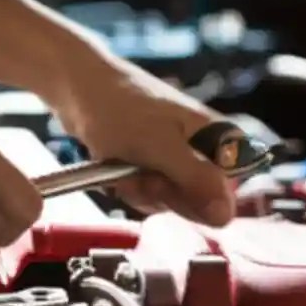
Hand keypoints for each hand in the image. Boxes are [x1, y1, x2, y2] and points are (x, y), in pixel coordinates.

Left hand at [51, 57, 234, 226]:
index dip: (198, 201)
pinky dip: (131, 188)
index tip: (171, 187)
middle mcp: (205, 151)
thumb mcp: (160, 146)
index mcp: (219, 139)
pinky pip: (151, 195)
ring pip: (170, 202)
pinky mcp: (156, 165)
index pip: (227, 194)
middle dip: (163, 195)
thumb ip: (196, 179)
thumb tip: (226, 216)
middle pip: (197, 203)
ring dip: (142, 191)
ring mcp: (179, 159)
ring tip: (125, 166)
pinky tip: (118, 170)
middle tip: (142, 173)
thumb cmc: (121, 108)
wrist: (78, 89)